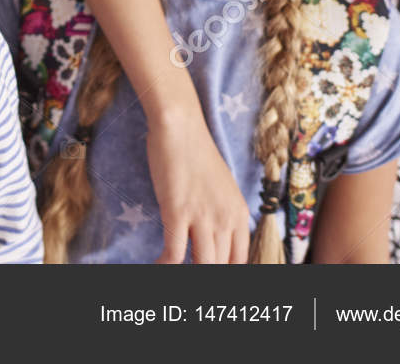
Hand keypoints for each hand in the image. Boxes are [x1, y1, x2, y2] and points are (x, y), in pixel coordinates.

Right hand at [147, 108, 248, 263]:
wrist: (180, 127)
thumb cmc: (195, 152)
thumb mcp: (222, 186)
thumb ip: (222, 212)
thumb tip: (213, 237)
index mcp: (239, 213)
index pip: (240, 260)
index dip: (226, 271)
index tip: (210, 269)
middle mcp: (226, 218)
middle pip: (221, 265)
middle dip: (205, 272)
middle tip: (188, 270)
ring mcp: (203, 216)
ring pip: (202, 264)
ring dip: (187, 272)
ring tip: (172, 270)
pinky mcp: (177, 212)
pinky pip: (175, 251)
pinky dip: (166, 264)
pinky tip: (158, 264)